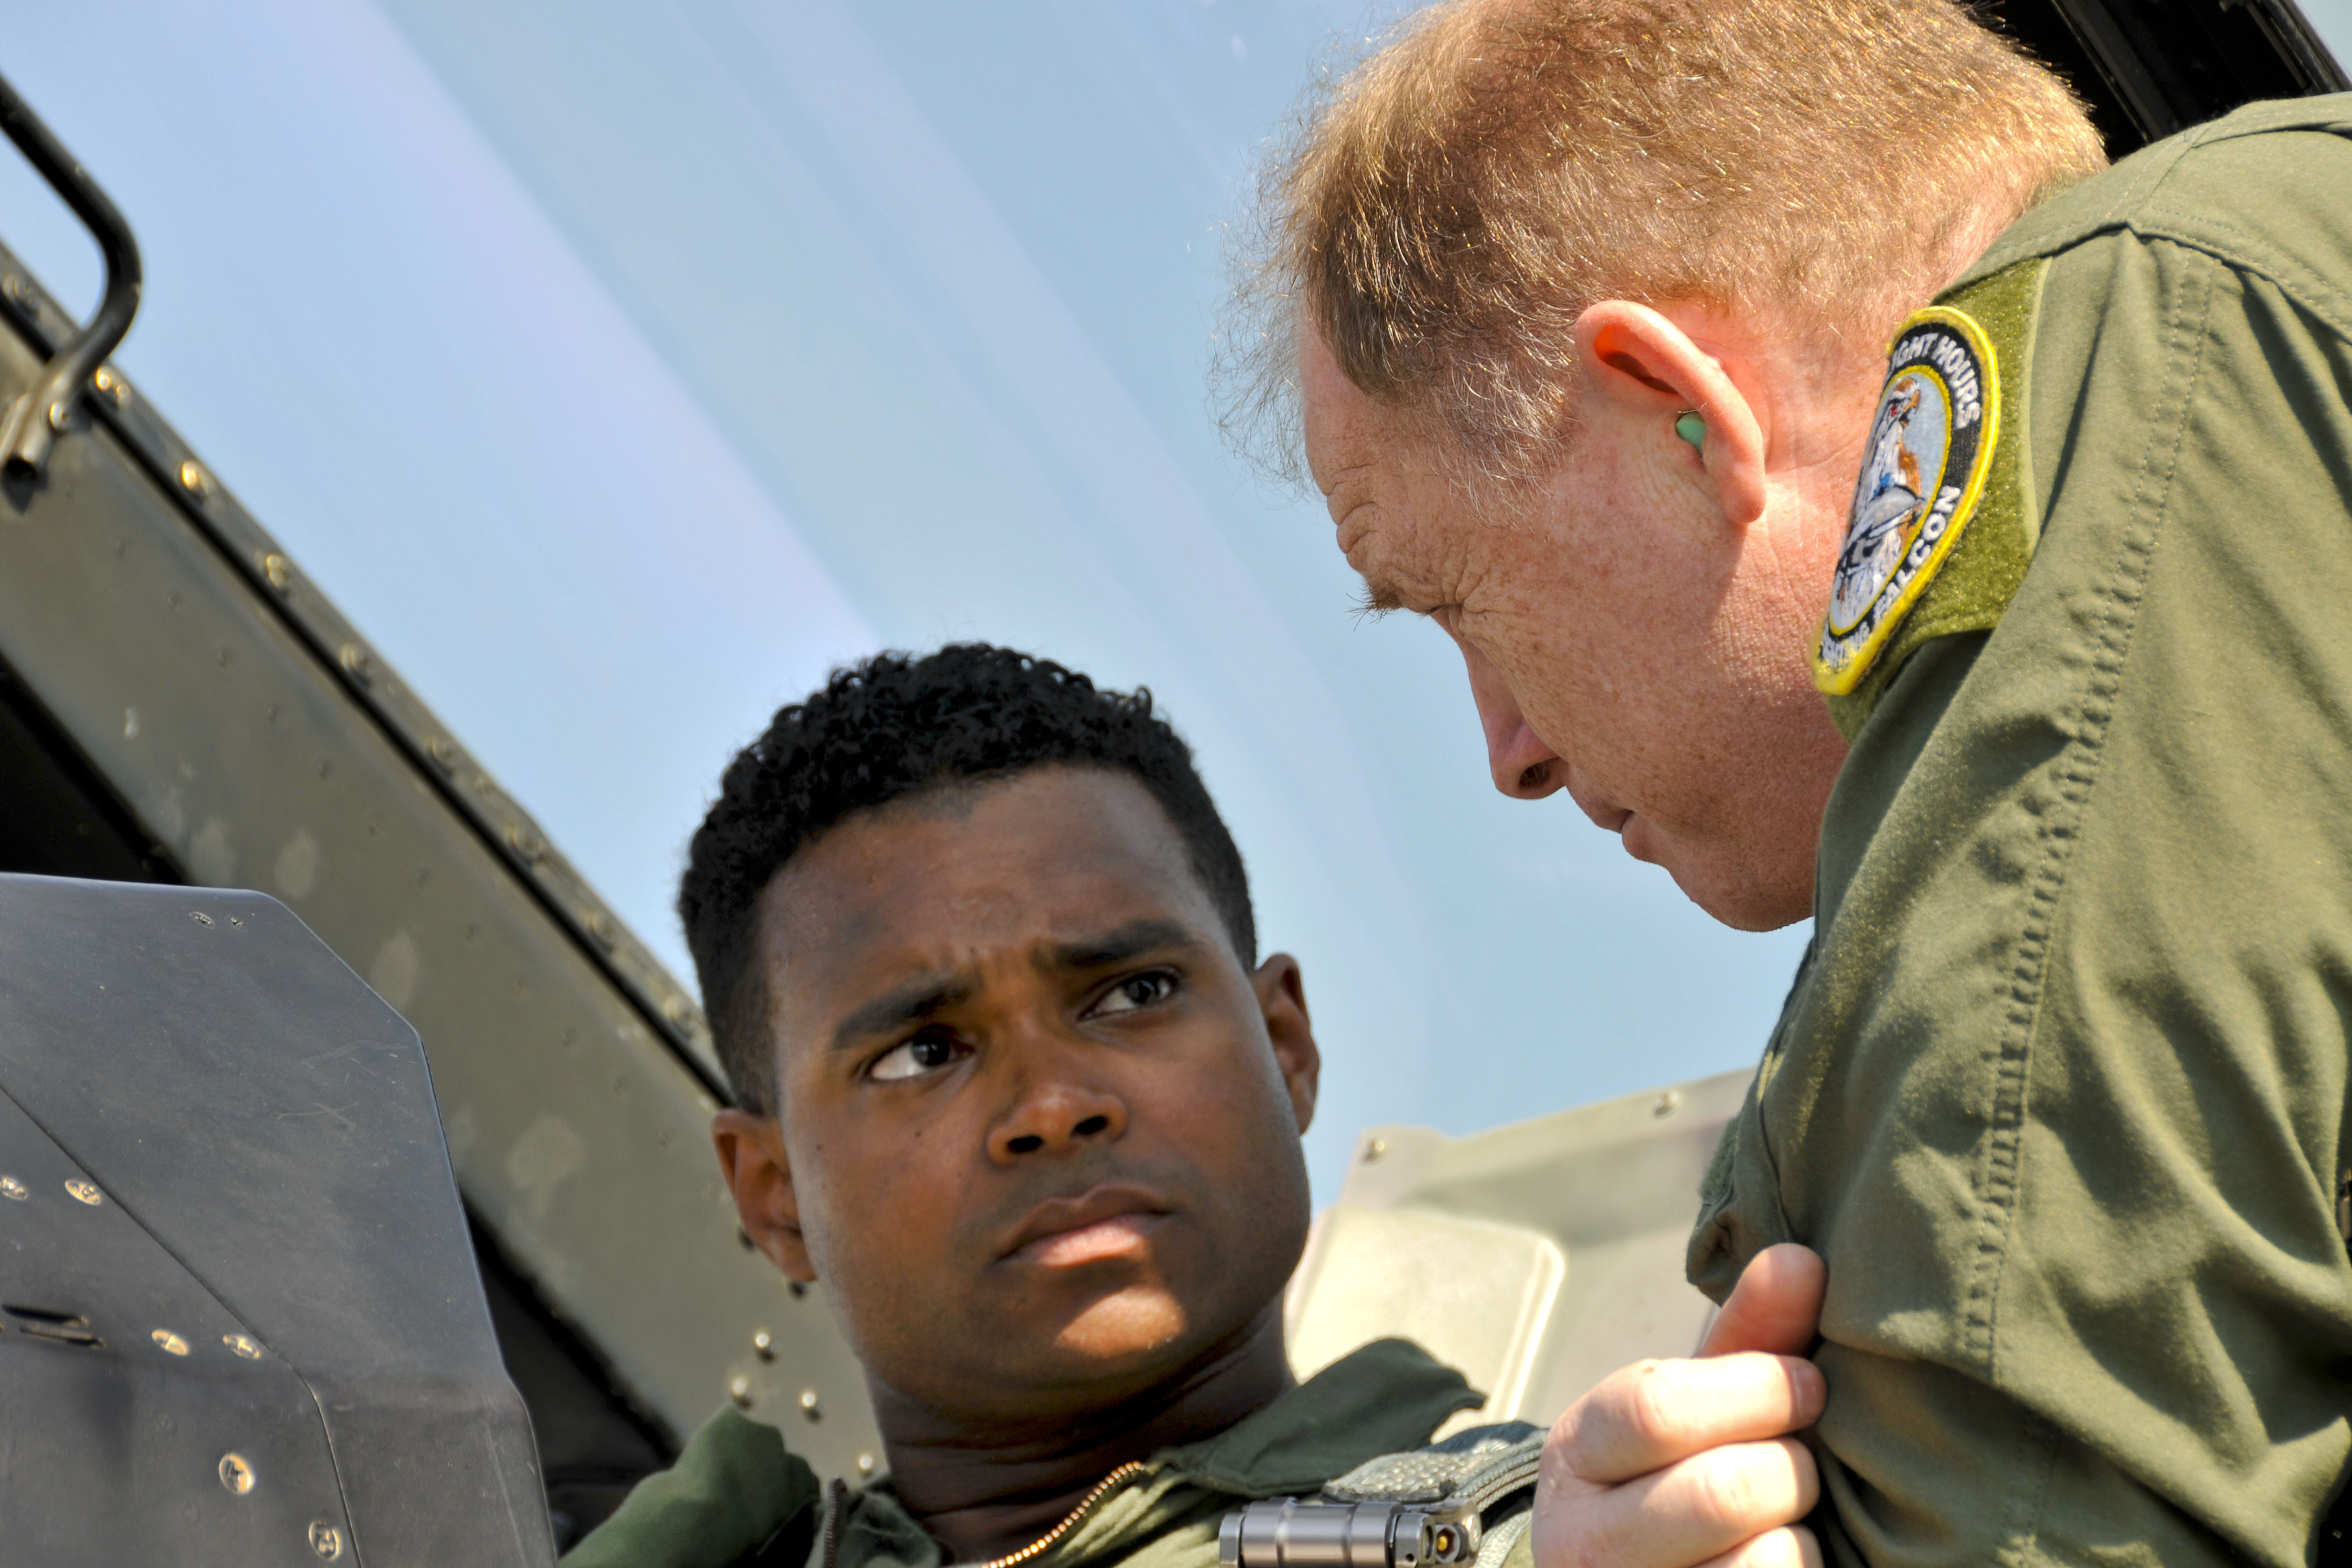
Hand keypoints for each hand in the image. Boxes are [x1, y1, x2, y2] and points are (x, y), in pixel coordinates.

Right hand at [1531, 1244, 1826, 1567]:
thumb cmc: (1673, 1476)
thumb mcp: (1694, 1405)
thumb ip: (1747, 1338)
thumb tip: (1803, 1260)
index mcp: (1577, 1454)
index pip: (1660, 1409)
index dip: (1756, 1389)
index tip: (1806, 1383)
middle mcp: (1584, 1541)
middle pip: (1722, 1491)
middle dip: (1791, 1467)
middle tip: (1799, 1462)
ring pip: (1762, 1562)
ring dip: (1800, 1534)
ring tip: (1786, 1521)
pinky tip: (1781, 1559)